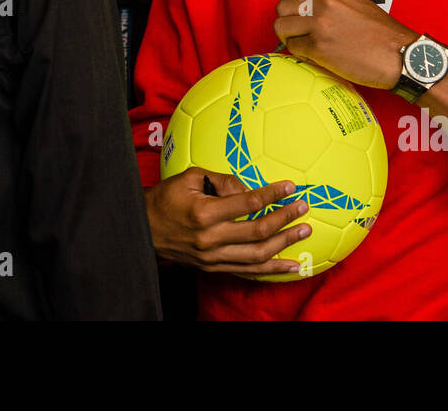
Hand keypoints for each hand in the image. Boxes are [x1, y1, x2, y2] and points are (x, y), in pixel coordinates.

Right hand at [145, 167, 310, 275]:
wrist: (143, 229)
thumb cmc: (166, 198)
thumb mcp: (189, 177)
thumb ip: (222, 180)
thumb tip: (249, 189)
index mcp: (204, 212)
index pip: (247, 203)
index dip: (272, 195)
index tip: (290, 187)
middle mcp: (211, 238)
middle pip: (258, 231)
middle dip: (285, 219)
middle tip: (303, 208)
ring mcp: (213, 257)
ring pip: (257, 255)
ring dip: (285, 244)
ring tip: (304, 232)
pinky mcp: (214, 267)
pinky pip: (248, 271)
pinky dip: (272, 269)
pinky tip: (291, 266)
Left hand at [274, 0, 417, 87]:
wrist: (401, 55)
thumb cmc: (381, 34)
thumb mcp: (356, 2)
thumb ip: (330, 0)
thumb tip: (304, 8)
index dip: (291, 4)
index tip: (297, 15)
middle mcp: (324, 1)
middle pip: (282, 6)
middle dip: (287, 21)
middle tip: (298, 32)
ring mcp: (320, 23)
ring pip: (281, 27)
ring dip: (290, 37)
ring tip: (305, 44)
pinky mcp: (318, 46)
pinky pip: (293, 47)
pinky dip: (301, 53)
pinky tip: (316, 55)